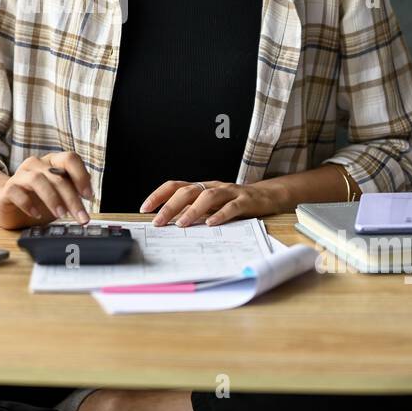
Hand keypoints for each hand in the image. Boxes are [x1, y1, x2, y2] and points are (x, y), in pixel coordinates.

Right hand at [0, 151, 94, 229]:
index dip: (81, 176)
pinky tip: (36, 214)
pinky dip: (28, 204)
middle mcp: (37, 165)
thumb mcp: (60, 196)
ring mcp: (20, 175)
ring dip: (52, 198)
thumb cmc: (37, 200)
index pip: (70, 158)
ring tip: (60, 214)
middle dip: (72, 198)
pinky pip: (16, 191)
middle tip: (81, 216)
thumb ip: (73, 191)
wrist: (9, 206)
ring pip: (37, 179)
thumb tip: (89, 196)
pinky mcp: (8, 189)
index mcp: (52, 162)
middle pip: (57, 175)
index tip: (88, 196)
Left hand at [140, 180, 283, 226]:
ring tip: (181, 224)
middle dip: (170, 206)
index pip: (175, 186)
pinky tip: (211, 224)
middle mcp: (212, 186)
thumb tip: (169, 222)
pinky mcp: (245, 201)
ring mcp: (229, 192)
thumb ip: (192, 211)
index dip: (159, 195)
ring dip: (192, 211)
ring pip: (208, 196)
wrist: (266, 197)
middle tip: (158, 222)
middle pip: (188, 190)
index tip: (145, 208)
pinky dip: (220, 215)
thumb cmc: (233, 203)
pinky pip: (231, 207)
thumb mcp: (210, 206)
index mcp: (201, 187)